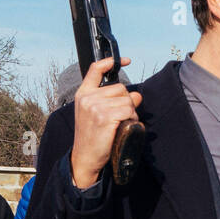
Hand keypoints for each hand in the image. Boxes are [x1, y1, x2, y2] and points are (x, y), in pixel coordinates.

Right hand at [70, 57, 141, 188]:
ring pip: (127, 100)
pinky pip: (129, 110)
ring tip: (120, 124)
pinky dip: (132, 119)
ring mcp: (95, 107)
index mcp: (83, 94)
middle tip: (119, 118)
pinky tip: (123, 127)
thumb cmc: (92, 137)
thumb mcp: (95, 114)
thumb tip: (137, 95)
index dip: (111, 62)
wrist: (84, 158)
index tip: (125, 60)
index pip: (95, 69)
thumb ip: (111, 101)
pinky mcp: (105, 117)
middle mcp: (88, 98)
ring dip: (131, 113)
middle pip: (121, 88)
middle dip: (126, 102)